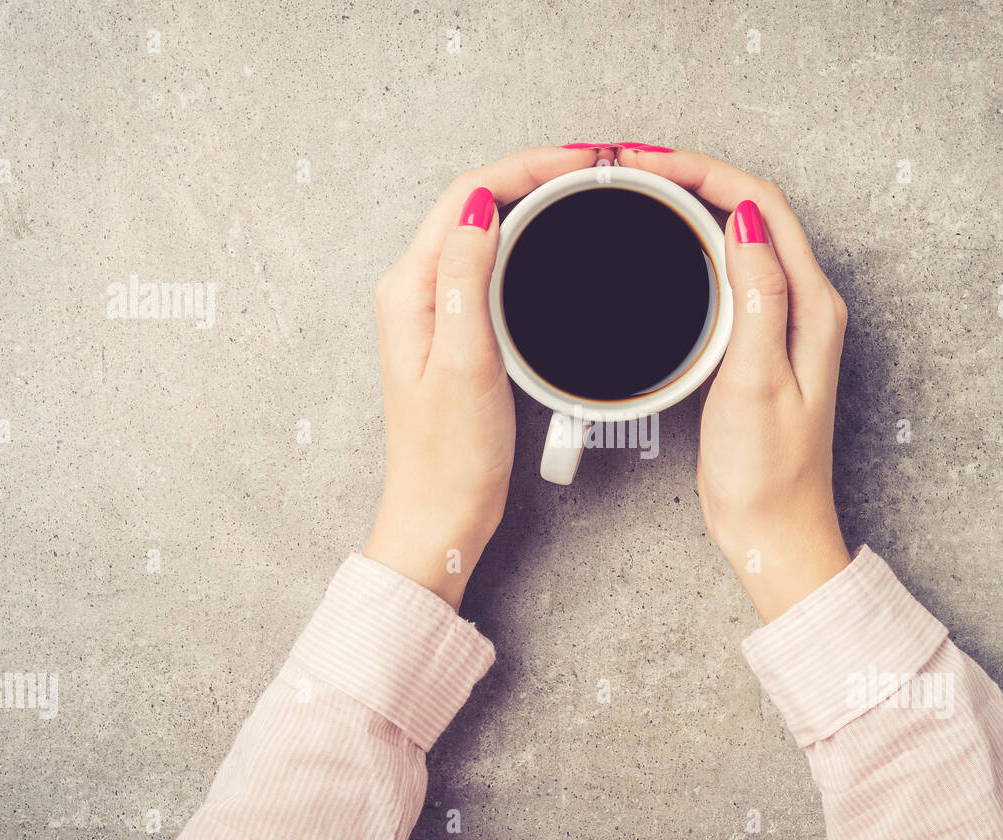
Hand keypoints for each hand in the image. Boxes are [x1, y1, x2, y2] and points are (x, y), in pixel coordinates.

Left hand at [364, 146, 611, 609]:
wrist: (441, 515)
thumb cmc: (450, 458)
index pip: (467, 197)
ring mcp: (434, 309)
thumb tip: (481, 206)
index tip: (579, 161)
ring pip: (484, 228)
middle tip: (592, 167)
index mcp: (410, 290)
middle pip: (474, 202)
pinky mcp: (455, 330)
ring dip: (531, 200)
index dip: (525, 167)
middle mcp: (415, 291)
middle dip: (533, 172)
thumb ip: (467, 278)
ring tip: (580, 188)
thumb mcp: (464, 363)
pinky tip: (555, 241)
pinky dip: (527, 239)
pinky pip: (489, 263)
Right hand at [617, 148, 851, 622]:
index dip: (706, 172)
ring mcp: (784, 324)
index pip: (762, 206)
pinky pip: (733, 274)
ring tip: (645, 191)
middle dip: (697, 176)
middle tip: (636, 166)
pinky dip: (697, 247)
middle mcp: (805, 307)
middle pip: (754, 210)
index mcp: (810, 307)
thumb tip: (743, 221)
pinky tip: (668, 251)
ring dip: (697, 206)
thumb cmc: (768, 474)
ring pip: (742, 238)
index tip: (651, 162)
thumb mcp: (757, 382)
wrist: (774, 531)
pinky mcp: (761, 346)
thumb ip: (756, 297)